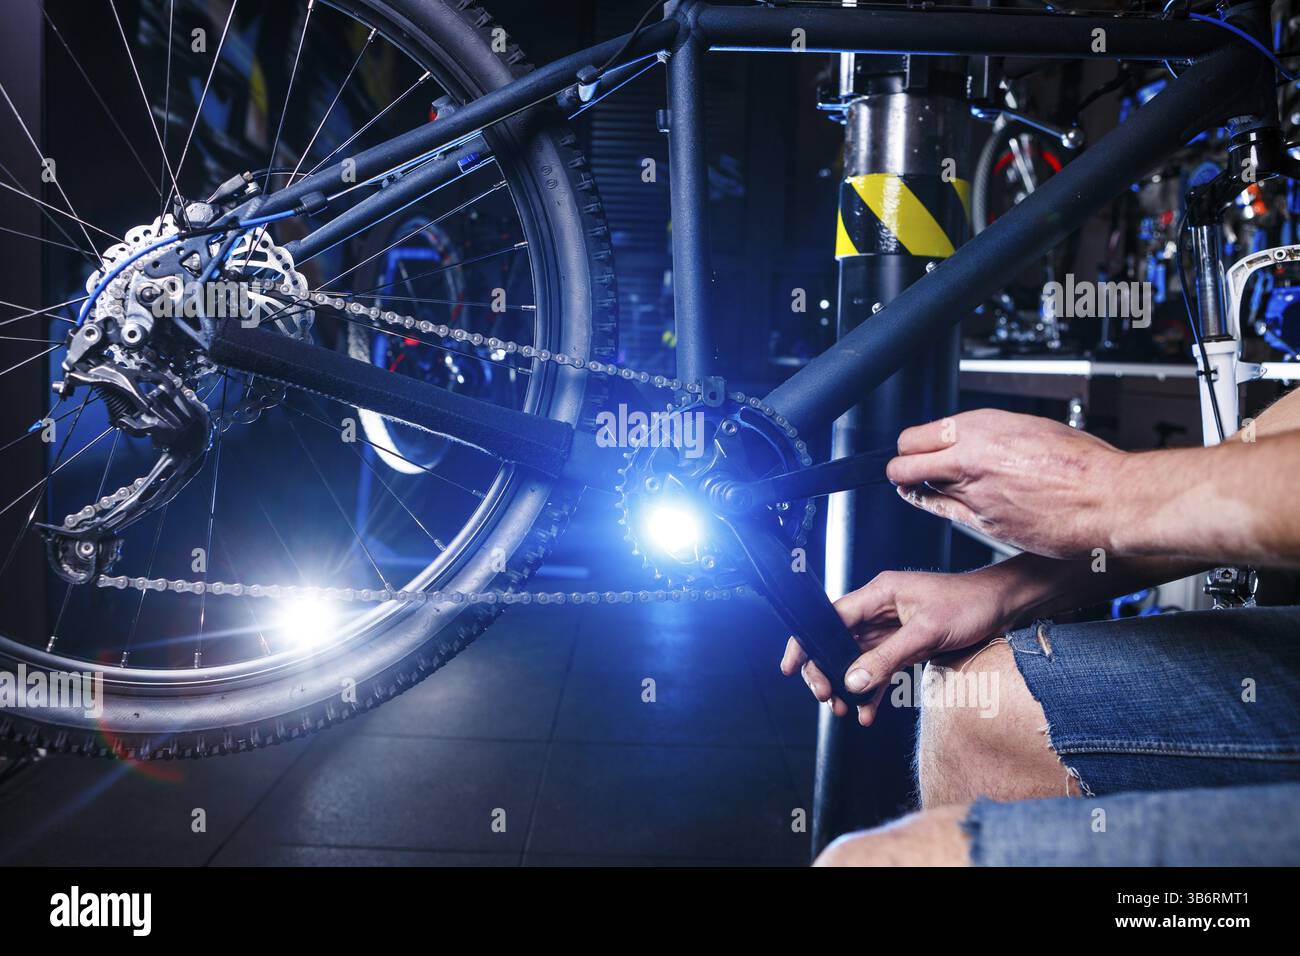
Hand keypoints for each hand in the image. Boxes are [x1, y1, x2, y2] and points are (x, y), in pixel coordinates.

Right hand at [780, 567, 1020, 725]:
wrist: (1005, 607)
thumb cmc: (970, 606)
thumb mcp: (926, 633)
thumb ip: (887, 658)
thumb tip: (851, 680)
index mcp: (879, 593)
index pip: (830, 617)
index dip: (807, 642)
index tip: (793, 667)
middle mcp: (880, 609)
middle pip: (838, 640)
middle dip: (827, 670)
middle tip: (826, 697)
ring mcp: (893, 628)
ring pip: (857, 658)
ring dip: (849, 684)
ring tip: (843, 710)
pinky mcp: (906, 644)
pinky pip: (880, 668)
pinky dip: (873, 689)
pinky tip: (868, 711)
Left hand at [886, 409, 1125, 558]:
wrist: (1108, 498)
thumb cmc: (1082, 462)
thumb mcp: (1029, 428)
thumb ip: (992, 434)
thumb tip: (970, 438)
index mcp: (980, 428)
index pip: (915, 437)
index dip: (910, 444)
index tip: (910, 447)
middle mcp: (969, 461)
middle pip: (905, 466)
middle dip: (900, 468)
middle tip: (902, 470)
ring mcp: (974, 496)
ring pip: (923, 493)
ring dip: (917, 489)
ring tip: (915, 486)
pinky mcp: (985, 526)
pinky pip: (949, 515)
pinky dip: (943, 509)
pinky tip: (941, 504)